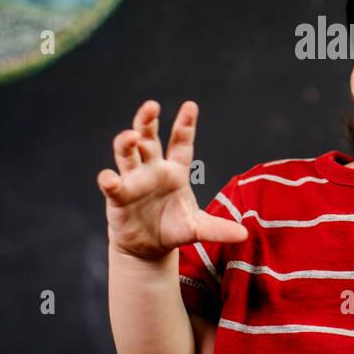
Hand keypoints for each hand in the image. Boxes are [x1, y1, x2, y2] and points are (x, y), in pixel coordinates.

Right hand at [97, 100, 248, 258]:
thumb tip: (244, 234)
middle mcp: (153, 168)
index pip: (181, 142)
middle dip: (147, 121)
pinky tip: (110, 178)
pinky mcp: (118, 197)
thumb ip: (218, 229)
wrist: (147, 247)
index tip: (190, 106)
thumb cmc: (173, 228)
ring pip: (127, 153)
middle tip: (151, 106)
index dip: (185, 124)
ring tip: (131, 136)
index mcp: (175, 170)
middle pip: (148, 138)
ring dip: (127, 142)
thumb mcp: (197, 228)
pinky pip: (112, 185)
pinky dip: (109, 180)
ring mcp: (133, 180)